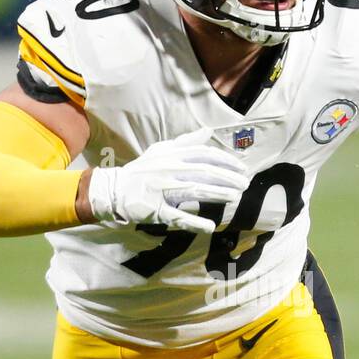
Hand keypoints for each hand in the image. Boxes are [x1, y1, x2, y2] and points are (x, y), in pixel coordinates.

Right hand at [87, 127, 248, 234]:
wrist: (114, 189)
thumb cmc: (142, 171)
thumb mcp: (162, 151)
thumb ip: (186, 142)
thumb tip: (208, 131)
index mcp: (171, 155)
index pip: (204, 154)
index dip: (226, 160)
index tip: (242, 168)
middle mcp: (168, 170)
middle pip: (204, 172)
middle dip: (227, 177)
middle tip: (245, 184)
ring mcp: (161, 190)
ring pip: (194, 191)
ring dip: (217, 194)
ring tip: (235, 197)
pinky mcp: (155, 209)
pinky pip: (177, 216)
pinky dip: (194, 222)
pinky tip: (210, 226)